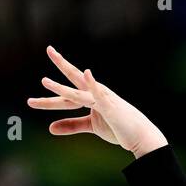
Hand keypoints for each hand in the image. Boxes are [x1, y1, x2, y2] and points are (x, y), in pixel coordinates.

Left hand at [26, 46, 167, 157]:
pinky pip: (100, 95)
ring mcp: (103, 99)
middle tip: (49, 49)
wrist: (142, 136)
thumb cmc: (120, 128)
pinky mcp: (111, 108)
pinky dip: (93, 85)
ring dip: (61, 88)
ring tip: (44, 82)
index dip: (54, 86)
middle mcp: (96, 94)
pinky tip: (87, 73)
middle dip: (62, 63)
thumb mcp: (92, 126)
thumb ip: (71, 125)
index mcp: (91, 97)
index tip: (44, 72)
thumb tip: (50, 128)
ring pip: (78, 93)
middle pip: (75, 78)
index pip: (68, 90)